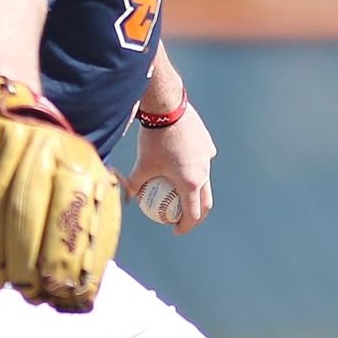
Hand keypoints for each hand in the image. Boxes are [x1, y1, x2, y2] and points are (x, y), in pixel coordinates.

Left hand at [123, 104, 215, 234]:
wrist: (169, 108)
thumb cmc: (154, 140)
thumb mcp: (142, 165)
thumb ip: (135, 184)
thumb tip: (129, 196)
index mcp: (191, 183)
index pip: (193, 214)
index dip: (185, 226)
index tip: (175, 229)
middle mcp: (204, 172)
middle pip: (206, 201)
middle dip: (197, 214)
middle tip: (184, 218)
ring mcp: (208, 157)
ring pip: (205, 178)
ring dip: (196, 189)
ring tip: (183, 191)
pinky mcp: (207, 143)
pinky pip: (202, 160)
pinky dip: (194, 166)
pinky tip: (181, 162)